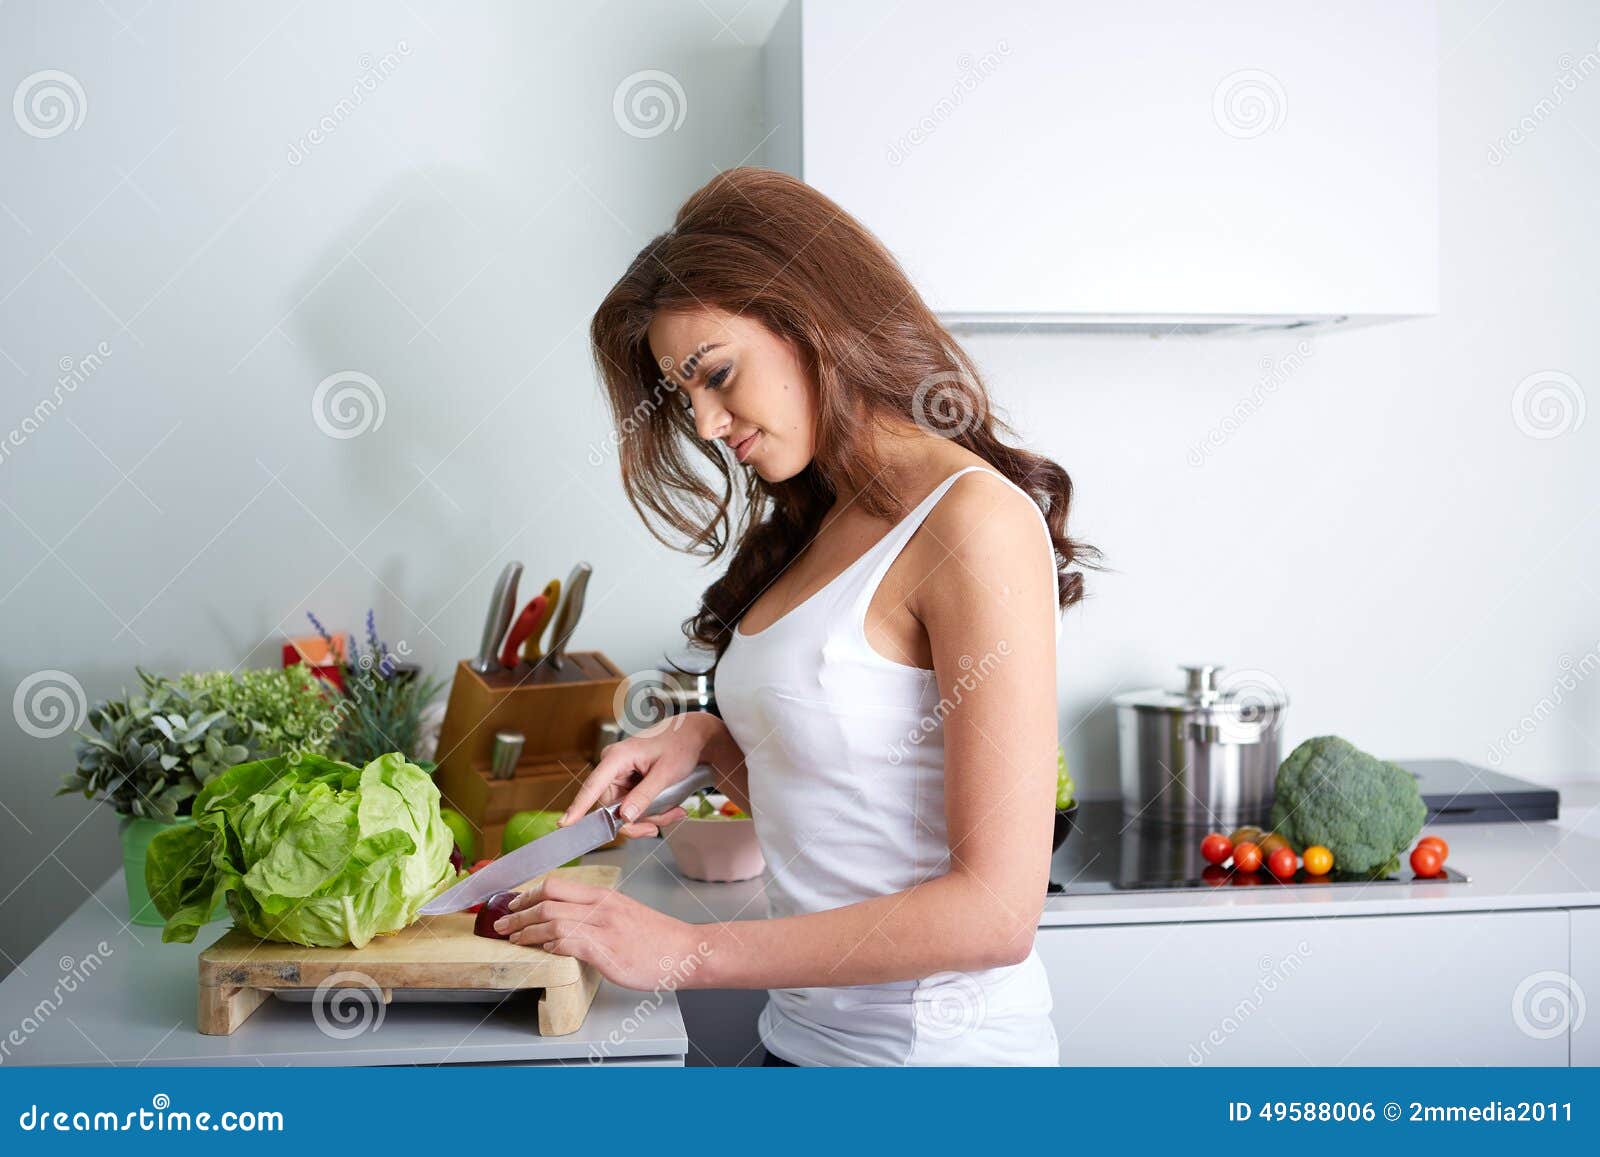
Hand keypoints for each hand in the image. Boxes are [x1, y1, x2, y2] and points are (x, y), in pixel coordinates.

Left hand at [495, 874, 715, 990]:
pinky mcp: (607, 949)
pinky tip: (545, 950)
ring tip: (514, 940)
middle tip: (502, 924)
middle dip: (518, 912)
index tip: (513, 905)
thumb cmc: (658, 938)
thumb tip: (566, 924)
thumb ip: (596, 915)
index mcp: (603, 895)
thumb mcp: (624, 914)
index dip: (528, 894)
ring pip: (553, 919)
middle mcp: (601, 906)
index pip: (556, 884)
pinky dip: (551, 945)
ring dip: (526, 931)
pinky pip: (570, 941)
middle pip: (548, 898)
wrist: (686, 950)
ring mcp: (604, 927)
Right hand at [560, 712, 718, 838]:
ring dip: (650, 816)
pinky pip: (633, 806)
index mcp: (617, 757)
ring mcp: (620, 775)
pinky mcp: (629, 782)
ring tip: (674, 811)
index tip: (565, 824)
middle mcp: (613, 766)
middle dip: (639, 820)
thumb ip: (645, 796)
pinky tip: (670, 807)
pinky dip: (652, 811)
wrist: (694, 736)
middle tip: (658, 825)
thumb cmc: (680, 745)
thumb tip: (625, 816)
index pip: (592, 786)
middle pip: (612, 808)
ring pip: (625, 811)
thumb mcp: (666, 773)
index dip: (578, 807)